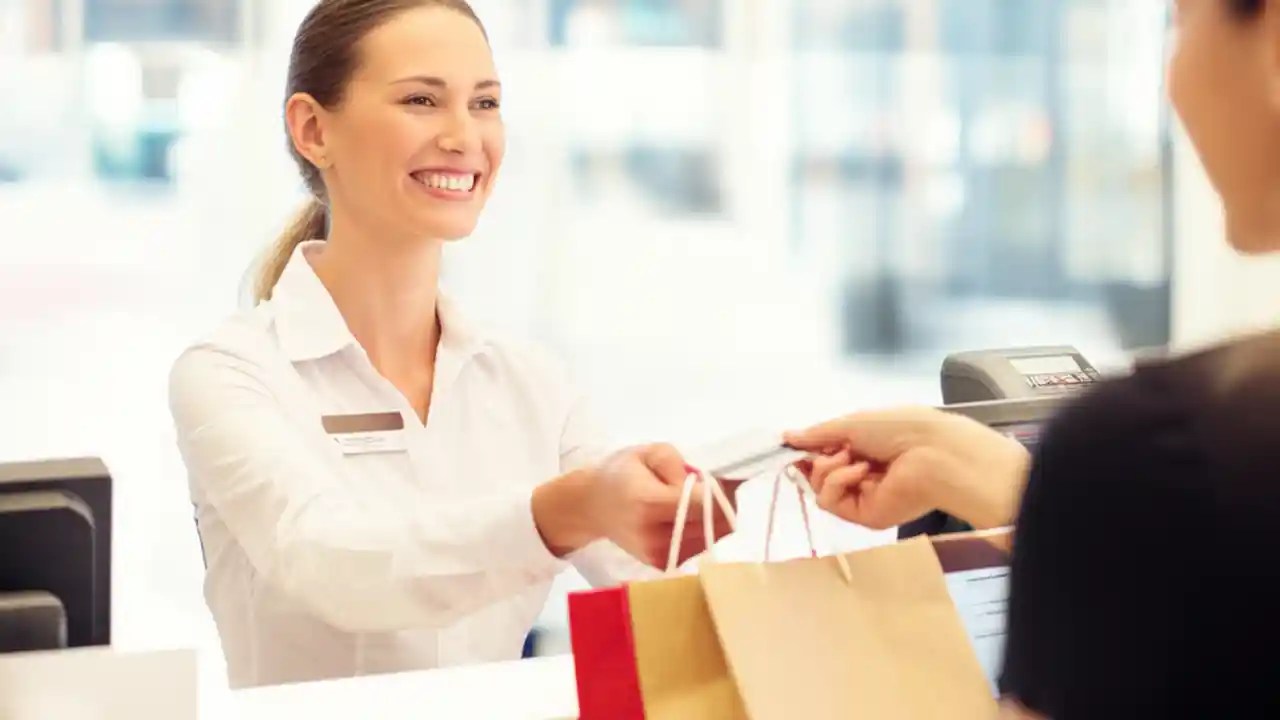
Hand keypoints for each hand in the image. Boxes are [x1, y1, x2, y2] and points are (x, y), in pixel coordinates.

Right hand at [535, 444, 734, 567]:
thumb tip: (706, 485)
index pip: (703, 503)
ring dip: (714, 517)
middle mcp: (655, 536)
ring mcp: (659, 555)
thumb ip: (678, 464)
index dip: (720, 490)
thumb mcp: (647, 452)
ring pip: (712, 537)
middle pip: (713, 524)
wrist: (591, 506)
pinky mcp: (661, 564)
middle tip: (713, 485)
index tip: (723, 477)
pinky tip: (687, 516)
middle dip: (721, 502)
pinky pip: (699, 545)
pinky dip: (703, 529)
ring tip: (695, 500)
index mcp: (649, 503)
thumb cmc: (620, 474)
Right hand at [784, 406, 1030, 529]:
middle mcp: (860, 474)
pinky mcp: (864, 516)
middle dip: (818, 457)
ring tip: (852, 457)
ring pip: (819, 489)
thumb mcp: (851, 422)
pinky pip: (831, 501)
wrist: (932, 452)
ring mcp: (861, 497)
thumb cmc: (897, 429)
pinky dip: (838, 481)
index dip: (808, 451)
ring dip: (828, 468)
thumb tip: (786, 436)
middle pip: (816, 474)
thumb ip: (817, 434)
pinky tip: (859, 470)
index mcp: (861, 449)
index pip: (823, 456)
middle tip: (836, 448)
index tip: (796, 445)